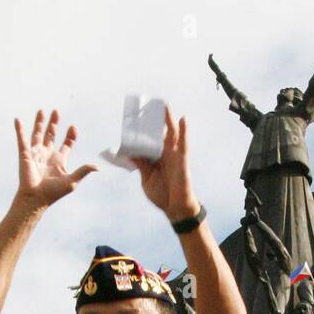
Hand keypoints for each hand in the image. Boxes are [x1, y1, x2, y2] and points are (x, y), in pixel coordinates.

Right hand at [14, 109, 96, 209]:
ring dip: (40, 122)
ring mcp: (36, 154)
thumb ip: (83, 171)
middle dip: (54, 124)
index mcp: (59, 160)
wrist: (36, 198)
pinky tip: (17, 120)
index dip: (70, 136)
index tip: (73, 127)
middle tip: (56, 111)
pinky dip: (19, 130)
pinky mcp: (25, 154)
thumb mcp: (72, 181)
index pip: (66, 144)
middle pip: (51, 135)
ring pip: (38, 134)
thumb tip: (97, 167)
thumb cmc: (53, 193)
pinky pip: (21, 139)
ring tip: (42, 111)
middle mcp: (48, 155)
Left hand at [132, 106, 198, 221]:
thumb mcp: (146, 178)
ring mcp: (174, 155)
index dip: (141, 130)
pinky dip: (184, 131)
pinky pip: (183, 143)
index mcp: (155, 158)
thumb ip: (140, 164)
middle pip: (158, 132)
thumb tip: (128, 151)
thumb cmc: (162, 195)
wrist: (175, 209)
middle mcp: (164, 153)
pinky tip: (183, 118)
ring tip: (164, 104)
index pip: (147, 140)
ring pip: (171, 133)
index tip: (133, 118)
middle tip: (147, 104)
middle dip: (154, 119)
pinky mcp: (182, 159)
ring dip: (168, 119)